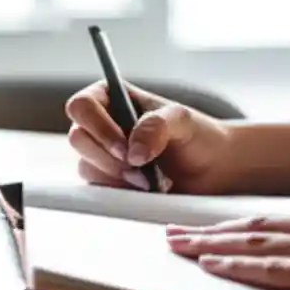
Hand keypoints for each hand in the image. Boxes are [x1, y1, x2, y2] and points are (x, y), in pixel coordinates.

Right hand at [64, 82, 236, 193]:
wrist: (211, 170)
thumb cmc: (197, 136)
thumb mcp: (183, 121)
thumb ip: (157, 125)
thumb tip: (133, 151)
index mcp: (112, 97)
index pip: (81, 106)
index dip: (98, 128)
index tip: (125, 148)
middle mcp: (100, 123)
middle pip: (78, 138)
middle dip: (109, 157)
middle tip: (141, 168)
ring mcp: (100, 154)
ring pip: (85, 167)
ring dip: (116, 176)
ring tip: (149, 179)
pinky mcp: (105, 180)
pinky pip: (96, 189)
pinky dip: (119, 192)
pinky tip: (144, 190)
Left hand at [164, 214, 289, 289]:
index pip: (276, 221)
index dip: (236, 225)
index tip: (205, 228)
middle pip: (254, 224)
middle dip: (209, 230)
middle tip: (170, 232)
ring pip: (255, 240)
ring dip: (211, 243)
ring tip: (176, 246)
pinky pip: (275, 267)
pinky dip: (239, 264)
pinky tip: (212, 264)